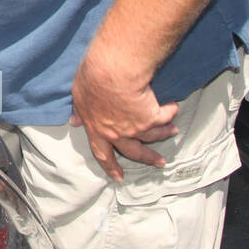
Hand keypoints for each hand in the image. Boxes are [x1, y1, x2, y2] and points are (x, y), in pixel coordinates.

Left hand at [69, 46, 178, 182]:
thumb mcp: (78, 95)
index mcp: (97, 129)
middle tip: (160, 162)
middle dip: (148, 158)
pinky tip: (173, 108)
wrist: (112, 71)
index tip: (119, 177)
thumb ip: (79, 110)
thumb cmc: (91, 79)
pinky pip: (165, 117)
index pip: (102, 153)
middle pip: (135, 152)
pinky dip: (170, 112)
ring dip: (164, 133)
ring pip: (153, 135)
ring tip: (172, 130)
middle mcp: (117, 133)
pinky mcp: (152, 118)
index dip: (110, 166)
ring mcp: (135, 128)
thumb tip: (75, 121)